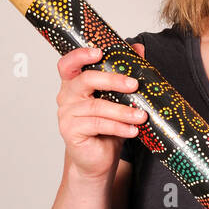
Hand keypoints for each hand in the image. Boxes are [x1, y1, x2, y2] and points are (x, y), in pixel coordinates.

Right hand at [56, 41, 147, 181]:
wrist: (98, 160)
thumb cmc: (107, 129)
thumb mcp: (119, 100)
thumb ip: (125, 74)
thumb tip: (138, 49)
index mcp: (75, 84)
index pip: (69, 64)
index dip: (80, 55)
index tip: (100, 52)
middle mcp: (67, 96)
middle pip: (86, 80)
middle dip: (113, 80)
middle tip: (134, 85)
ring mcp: (66, 114)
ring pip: (96, 106)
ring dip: (122, 111)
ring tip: (141, 116)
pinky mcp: (70, 131)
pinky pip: (97, 124)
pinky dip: (118, 126)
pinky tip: (132, 130)